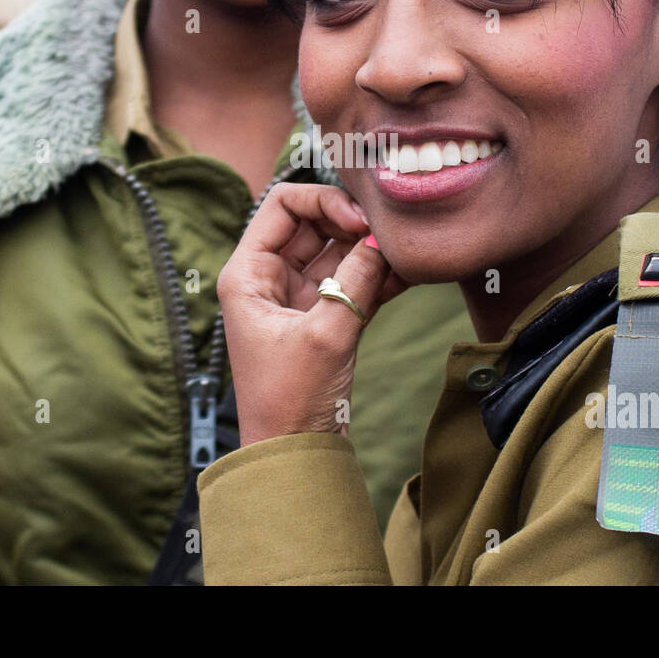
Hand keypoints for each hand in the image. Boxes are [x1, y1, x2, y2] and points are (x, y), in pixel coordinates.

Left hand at [216, 183, 408, 445]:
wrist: (294, 455)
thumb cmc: (290, 399)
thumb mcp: (326, 334)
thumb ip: (357, 281)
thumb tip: (383, 239)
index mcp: (248, 273)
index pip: (281, 205)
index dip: (322, 201)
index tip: (359, 220)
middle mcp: (271, 277)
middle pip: (314, 222)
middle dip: (353, 220)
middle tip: (388, 231)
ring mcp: (301, 297)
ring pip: (339, 251)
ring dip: (371, 248)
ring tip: (405, 248)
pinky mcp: (328, 318)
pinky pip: (355, 280)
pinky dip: (380, 274)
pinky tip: (410, 270)